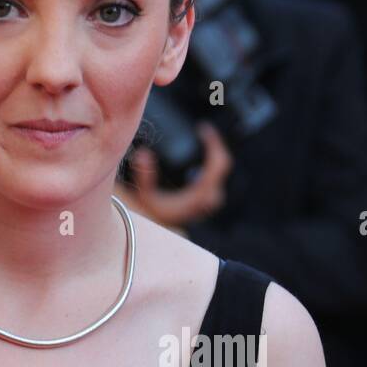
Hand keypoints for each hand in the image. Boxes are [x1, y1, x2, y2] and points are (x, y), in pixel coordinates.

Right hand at [118, 123, 232, 229]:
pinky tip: (202, 155)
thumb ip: (144, 175)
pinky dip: (211, 162)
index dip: (214, 143)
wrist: (162, 238)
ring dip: (213, 153)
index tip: (203, 128)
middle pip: (223, 163)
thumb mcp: (145, 196)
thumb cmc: (153, 217)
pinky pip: (216, 175)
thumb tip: (144, 153)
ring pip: (221, 169)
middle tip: (203, 129)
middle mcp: (210, 198)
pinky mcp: (208, 199)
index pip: (218, 164)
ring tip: (203, 138)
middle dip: (215, 144)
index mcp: (201, 195)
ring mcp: (211, 199)